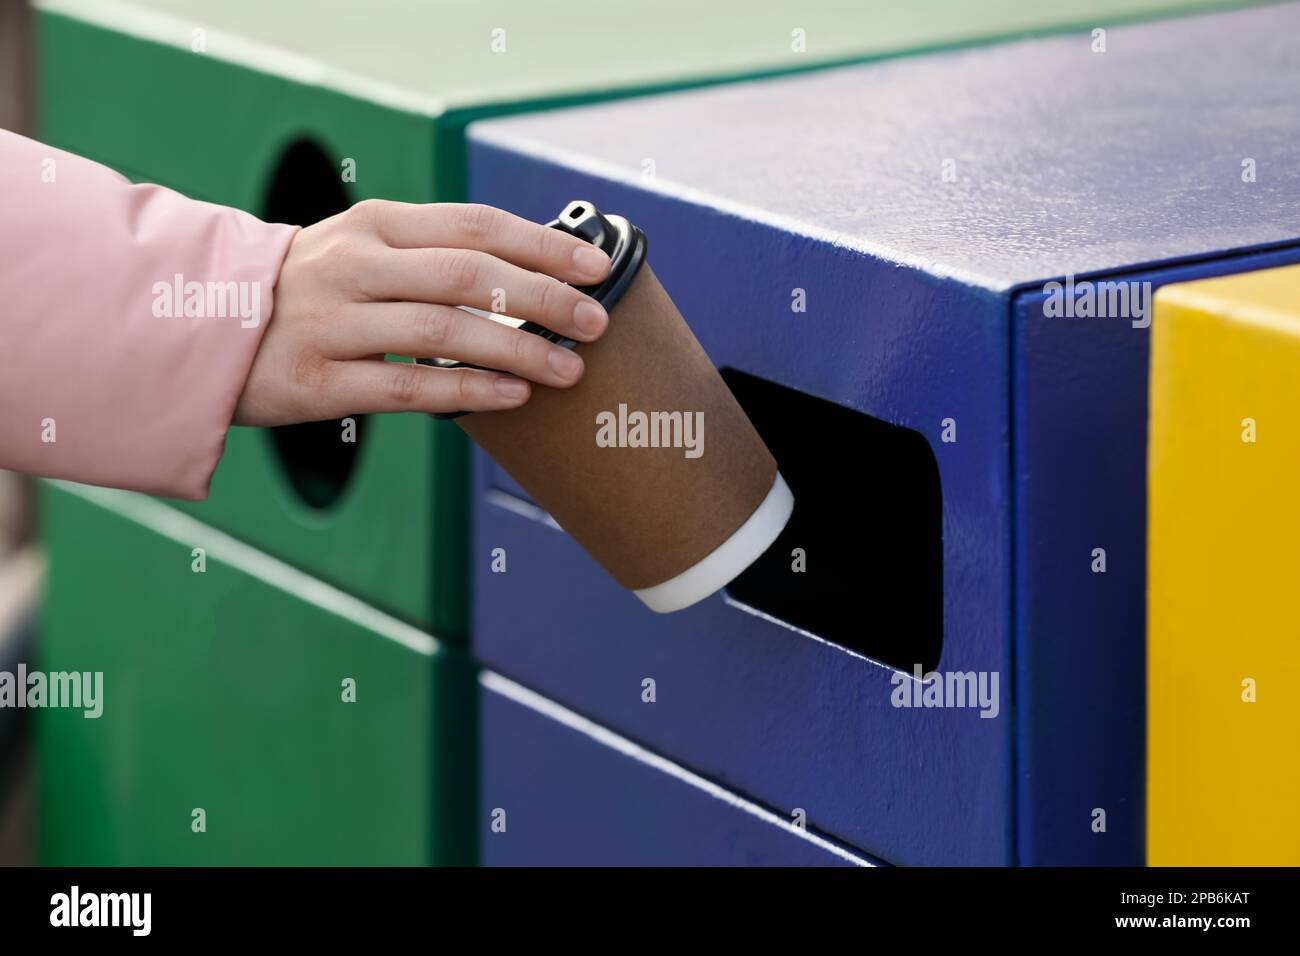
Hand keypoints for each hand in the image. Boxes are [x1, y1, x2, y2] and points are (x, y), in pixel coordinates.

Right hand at [234, 200, 611, 423]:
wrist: (203, 327)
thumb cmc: (311, 291)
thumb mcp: (365, 250)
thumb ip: (435, 254)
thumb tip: (535, 274)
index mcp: (374, 223)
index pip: (474, 224)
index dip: (542, 243)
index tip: (597, 266)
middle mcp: (354, 265)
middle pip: (469, 274)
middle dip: (544, 298)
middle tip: (596, 321)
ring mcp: (333, 323)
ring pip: (443, 331)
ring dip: (517, 350)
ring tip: (570, 369)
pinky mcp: (316, 381)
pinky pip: (407, 387)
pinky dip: (468, 390)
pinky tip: (514, 395)